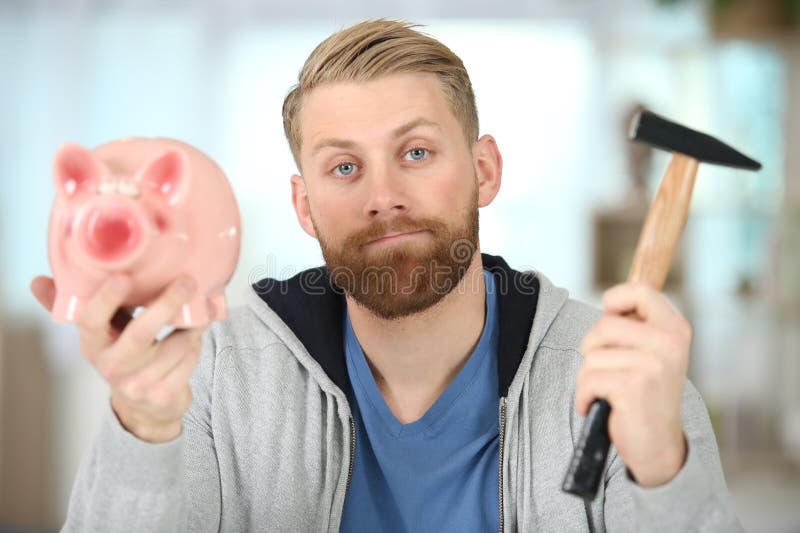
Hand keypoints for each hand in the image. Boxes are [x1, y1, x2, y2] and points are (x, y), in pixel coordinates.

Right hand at [31, 274, 211, 442]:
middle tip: (186, 281)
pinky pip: (190, 358)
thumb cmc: (124, 354)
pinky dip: (198, 341)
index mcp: (93, 345)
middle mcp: (112, 366)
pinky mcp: (163, 395)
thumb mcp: (102, 333)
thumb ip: (81, 305)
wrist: (145, 407)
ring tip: (197, 310)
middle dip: (166, 305)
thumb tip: (38, 281)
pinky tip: (196, 334)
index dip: (106, 299)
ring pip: (176, 344)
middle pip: (140, 334)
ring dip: (192, 324)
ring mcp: (138, 384)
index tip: (123, 277)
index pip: (91, 321)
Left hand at [575, 283, 690, 486]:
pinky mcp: (634, 387)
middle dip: (592, 349)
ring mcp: (653, 365)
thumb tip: (609, 303)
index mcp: (675, 330)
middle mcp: (669, 344)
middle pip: (604, 325)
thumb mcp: (652, 354)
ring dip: (587, 378)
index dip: (615, 300)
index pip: (641, 291)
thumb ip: (636, 328)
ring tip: (607, 393)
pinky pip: (588, 379)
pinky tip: (598, 407)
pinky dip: (584, 396)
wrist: (658, 447)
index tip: (610, 317)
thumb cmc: (646, 396)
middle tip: (606, 370)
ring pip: (592, 355)